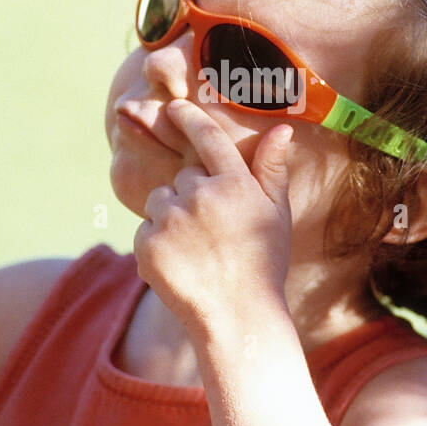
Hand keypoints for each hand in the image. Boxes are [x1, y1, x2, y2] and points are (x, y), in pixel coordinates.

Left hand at [132, 98, 293, 337]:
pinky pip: (144, 231)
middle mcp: (200, 195)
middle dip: (190, 196)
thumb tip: (282, 128)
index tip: (174, 108)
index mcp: (234, 184)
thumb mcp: (276, 215)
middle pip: (181, 178)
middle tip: (212, 232)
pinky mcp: (147, 245)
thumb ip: (273, 169)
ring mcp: (170, 220)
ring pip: (159, 202)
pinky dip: (156, 244)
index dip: (188, 118)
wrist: (238, 318)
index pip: (206, 137)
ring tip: (196, 250)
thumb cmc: (263, 264)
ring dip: (170, 218)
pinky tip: (181, 265)